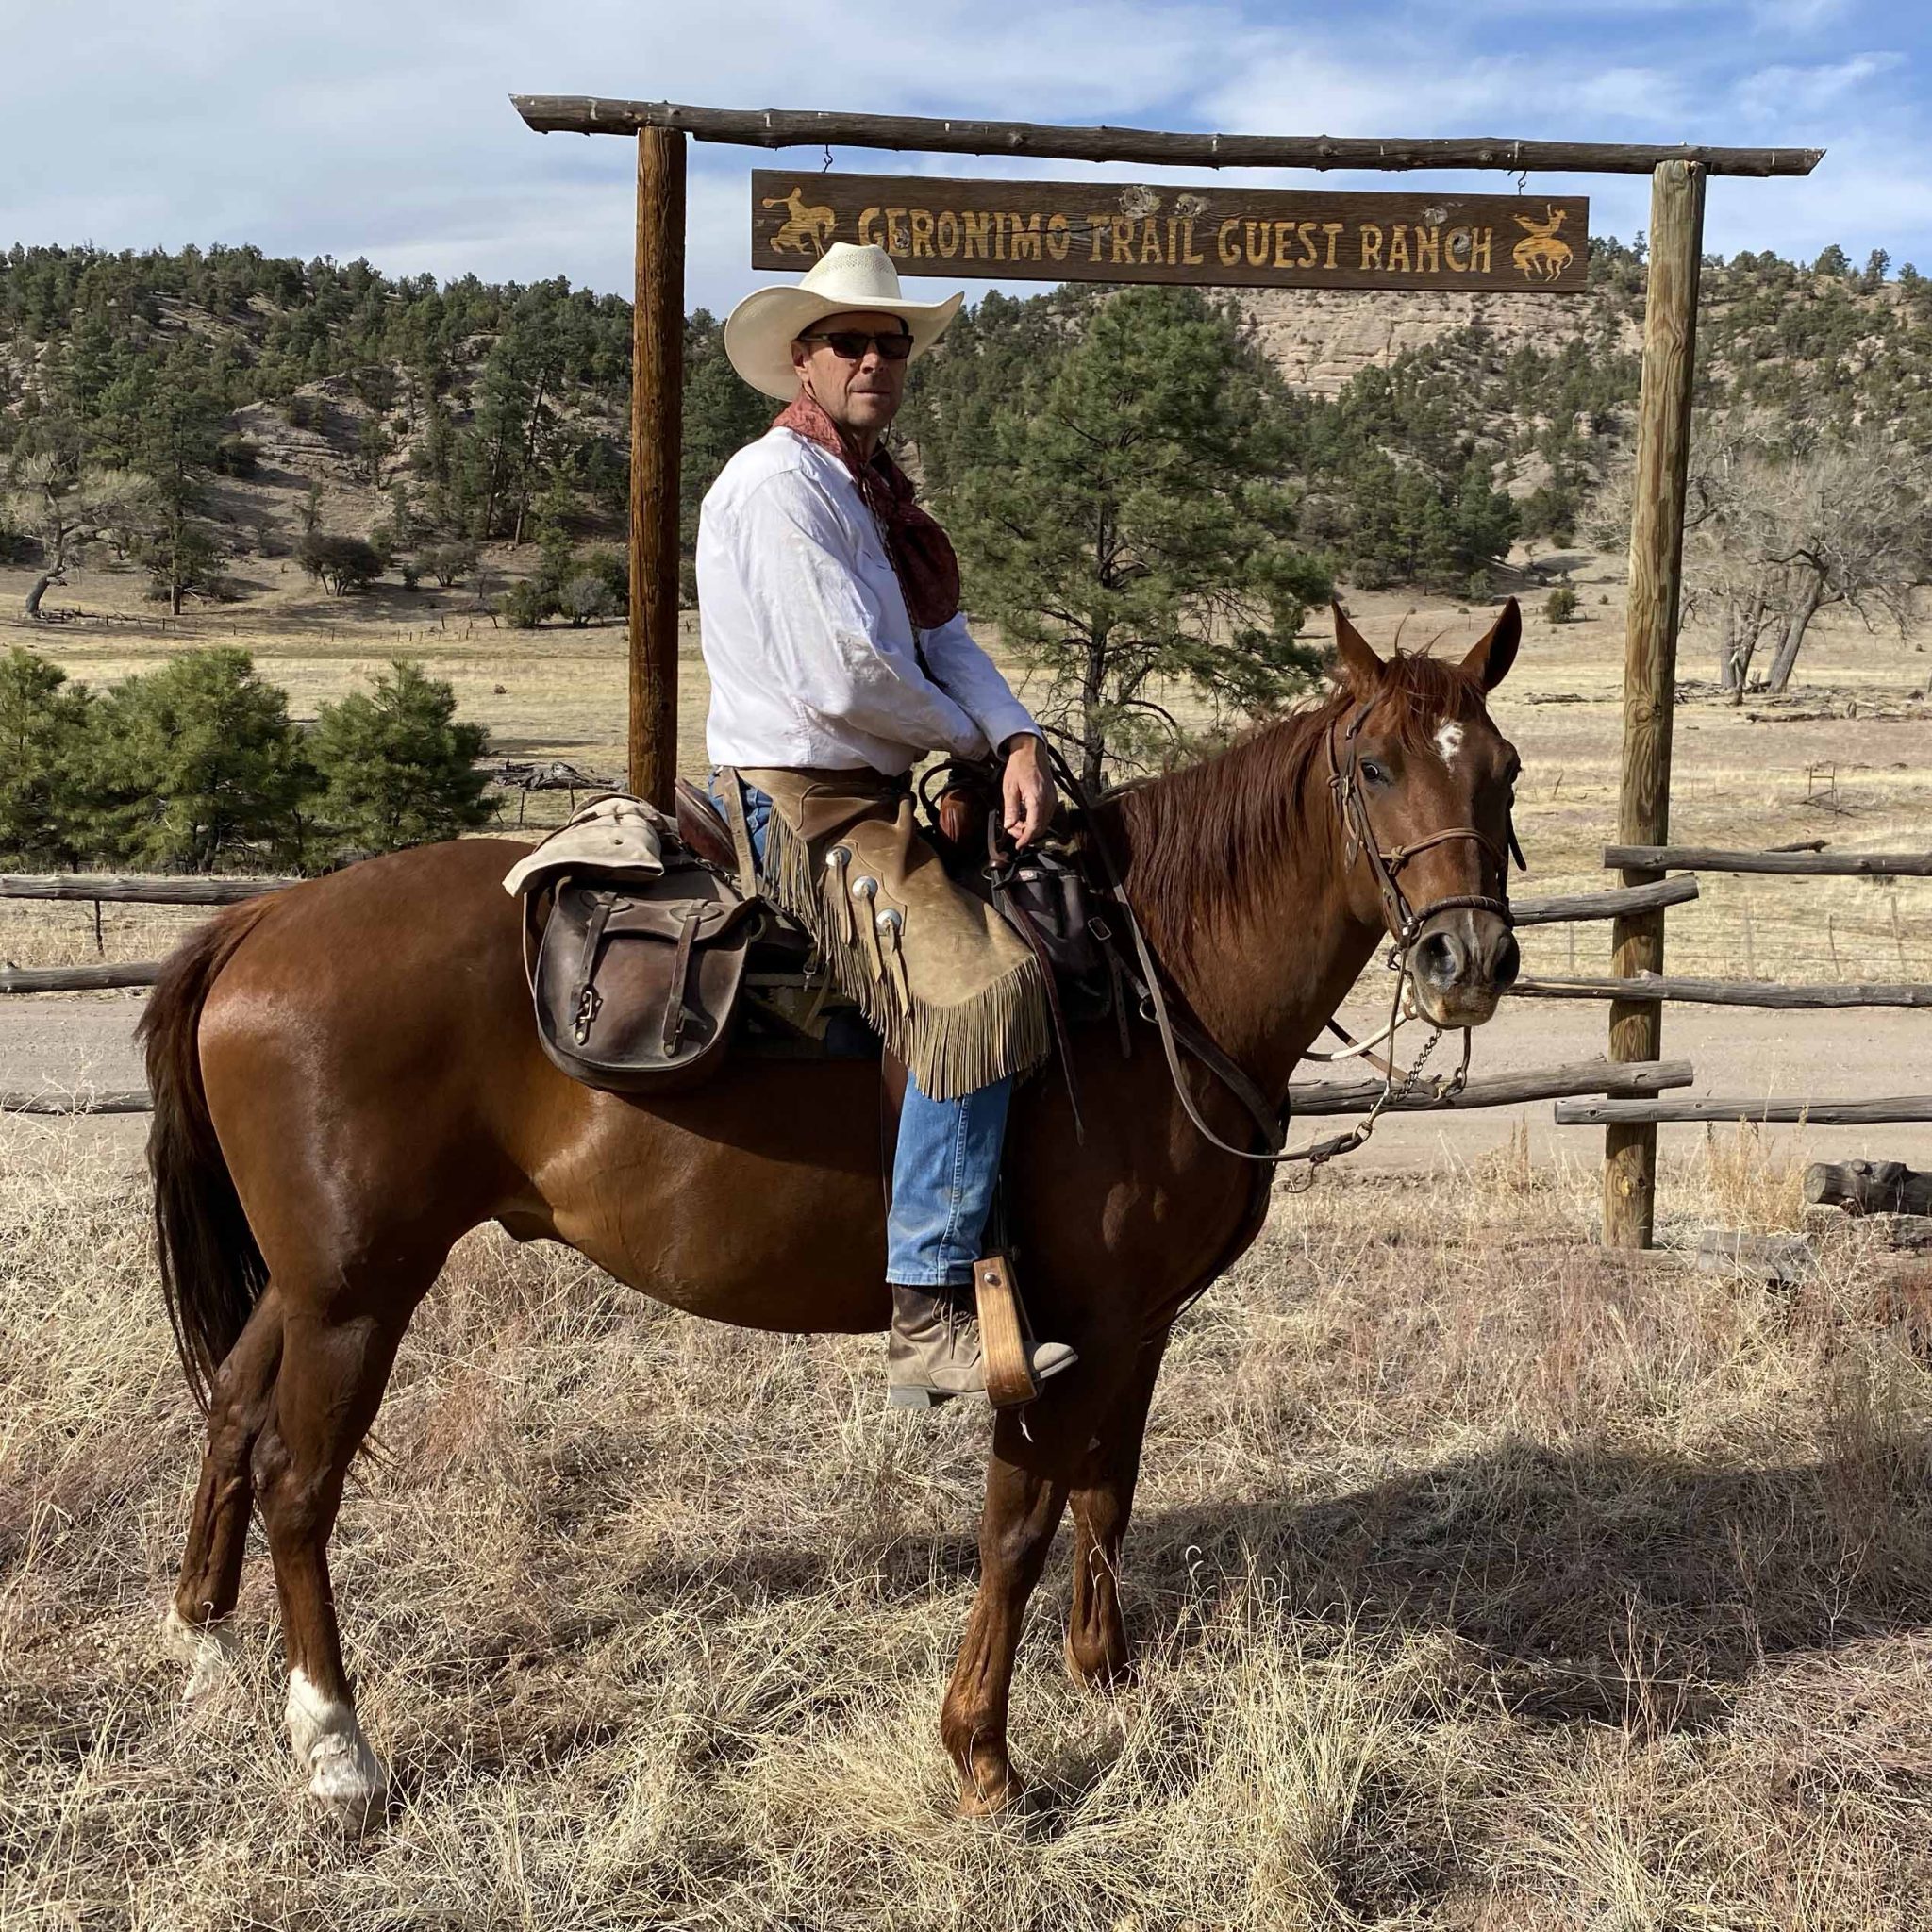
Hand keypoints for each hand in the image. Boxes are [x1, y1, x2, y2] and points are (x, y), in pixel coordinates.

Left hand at [999, 733, 1056, 847]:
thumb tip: (1009, 826)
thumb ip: (1010, 809)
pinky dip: (1037, 820)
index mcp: (1037, 799)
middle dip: (1027, 834)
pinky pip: (1047, 815)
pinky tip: (1025, 816)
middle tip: (1012, 831)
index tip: (1018, 845)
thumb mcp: (1009, 788)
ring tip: (1017, 822)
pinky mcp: (1053, 797)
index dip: (1026, 839)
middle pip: (1041, 828)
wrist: (1030, 751)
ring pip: (1044, 823)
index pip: (1034, 827)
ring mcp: (1053, 799)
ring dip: (1031, 828)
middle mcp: (1049, 801)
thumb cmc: (1018, 766)